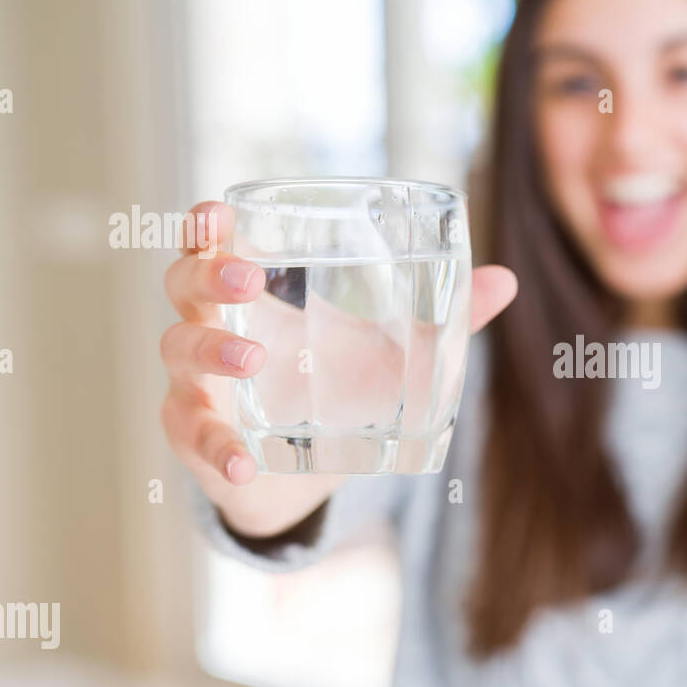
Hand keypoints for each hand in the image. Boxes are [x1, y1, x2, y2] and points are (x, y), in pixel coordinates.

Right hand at [158, 200, 517, 536]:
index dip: (207, 226)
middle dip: (208, 275)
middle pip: (184, 286)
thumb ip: (443, 321)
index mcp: (255, 296)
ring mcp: (199, 383)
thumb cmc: (336, 391)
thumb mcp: (390, 356)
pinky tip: (244, 460)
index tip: (218, 212)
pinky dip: (219, 448)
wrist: (306, 474)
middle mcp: (214, 329)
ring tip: (253, 359)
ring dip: (212, 351)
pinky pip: (196, 437)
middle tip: (247, 279)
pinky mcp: (197, 437)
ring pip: (180, 352)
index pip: (214, 245)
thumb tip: (506, 280)